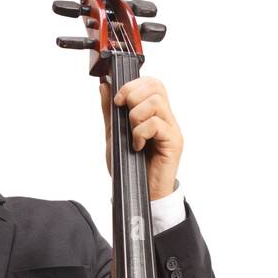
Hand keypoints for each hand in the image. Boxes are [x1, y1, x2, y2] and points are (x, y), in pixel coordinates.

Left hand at [100, 75, 182, 201]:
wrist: (138, 194)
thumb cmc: (130, 167)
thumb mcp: (114, 135)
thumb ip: (110, 112)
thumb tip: (104, 87)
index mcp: (154, 113)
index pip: (152, 83)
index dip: (133, 85)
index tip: (118, 101)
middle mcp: (166, 118)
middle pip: (156, 86)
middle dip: (133, 96)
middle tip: (124, 115)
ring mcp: (171, 129)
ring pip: (156, 102)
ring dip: (136, 116)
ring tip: (132, 134)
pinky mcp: (173, 143)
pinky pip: (156, 124)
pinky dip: (140, 133)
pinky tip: (137, 146)